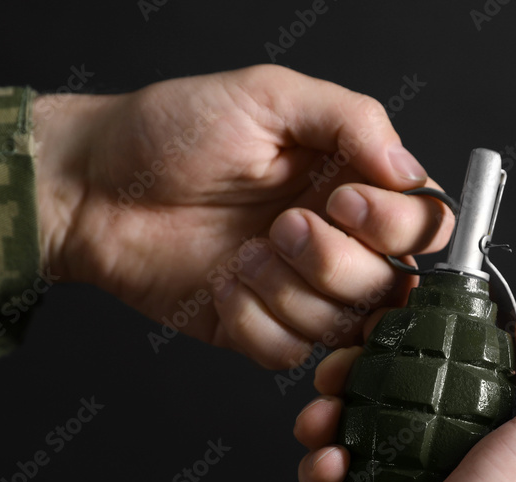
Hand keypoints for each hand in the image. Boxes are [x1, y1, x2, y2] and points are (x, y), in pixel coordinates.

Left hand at [33, 64, 453, 367]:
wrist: (91, 188)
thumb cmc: (170, 130)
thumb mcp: (267, 95)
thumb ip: (352, 120)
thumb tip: (407, 168)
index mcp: (350, 184)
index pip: (425, 225)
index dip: (397, 227)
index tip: (342, 204)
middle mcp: (337, 241)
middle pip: (392, 286)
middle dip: (333, 261)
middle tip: (280, 226)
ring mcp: (299, 291)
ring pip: (341, 325)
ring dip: (286, 290)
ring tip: (241, 252)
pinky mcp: (260, 329)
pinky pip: (290, 352)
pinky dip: (254, 320)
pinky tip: (223, 283)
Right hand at [293, 313, 515, 481]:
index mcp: (510, 449)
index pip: (469, 374)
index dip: (435, 341)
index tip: (402, 321)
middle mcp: (460, 474)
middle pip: (404, 396)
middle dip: (367, 370)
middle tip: (347, 362)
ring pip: (358, 432)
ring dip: (333, 410)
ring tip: (326, 411)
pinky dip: (320, 464)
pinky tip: (329, 463)